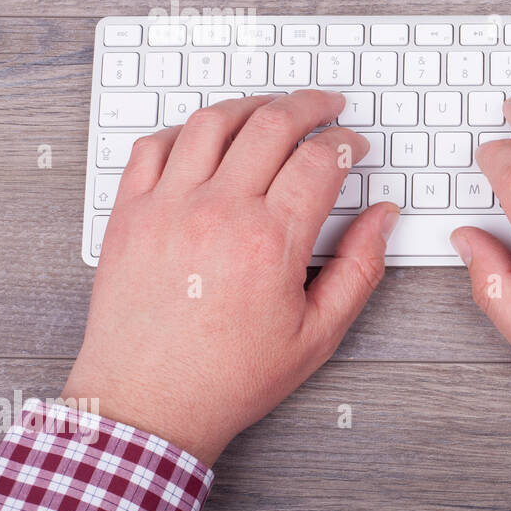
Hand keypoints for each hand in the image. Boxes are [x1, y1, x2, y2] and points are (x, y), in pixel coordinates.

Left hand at [65, 90, 398, 464]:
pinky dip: (186, 130)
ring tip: (273, 109)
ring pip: (213, 122)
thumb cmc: (228, 377)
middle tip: (327, 107)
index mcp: (271, 242)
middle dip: (310, 106)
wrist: (147, 405)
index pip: (321, 160)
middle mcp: (218, 213)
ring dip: (252, 105)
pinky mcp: (130, 215)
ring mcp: (167, 208)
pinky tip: (207, 137)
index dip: (347, 143)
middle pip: (272, 124)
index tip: (355, 147)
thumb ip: (360, 269)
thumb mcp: (318, 334)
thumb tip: (381, 219)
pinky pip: (154, 145)